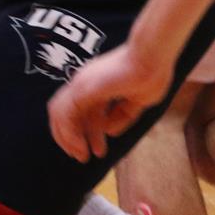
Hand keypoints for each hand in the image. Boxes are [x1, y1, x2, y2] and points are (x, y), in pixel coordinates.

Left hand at [47, 39, 170, 161]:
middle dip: (73, 136)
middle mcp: (85, 82)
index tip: (98, 150)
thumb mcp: (138, 102)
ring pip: (60, 114)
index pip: (86, 111)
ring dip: (67, 137)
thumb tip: (108, 132)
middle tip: (82, 156)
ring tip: (80, 155)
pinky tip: (80, 146)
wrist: (154, 58)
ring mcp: (81, 84)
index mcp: (98, 83)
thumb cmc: (152, 74)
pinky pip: (64, 115)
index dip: (90, 132)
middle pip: (69, 113)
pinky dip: (68, 133)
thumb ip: (122, 116)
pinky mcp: (81, 89)